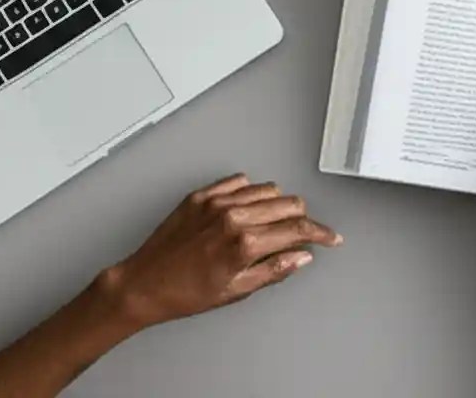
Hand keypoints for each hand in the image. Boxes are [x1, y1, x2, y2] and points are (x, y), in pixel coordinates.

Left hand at [100, 174, 342, 329]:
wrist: (145, 283)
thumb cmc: (186, 293)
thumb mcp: (237, 290)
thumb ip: (275, 270)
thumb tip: (302, 257)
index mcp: (245, 243)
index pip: (298, 230)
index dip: (321, 234)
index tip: (331, 238)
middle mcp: (233, 216)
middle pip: (288, 204)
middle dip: (302, 219)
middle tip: (302, 234)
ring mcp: (216, 202)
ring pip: (267, 190)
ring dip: (278, 205)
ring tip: (273, 224)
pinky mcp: (201, 195)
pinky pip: (238, 182)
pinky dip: (251, 193)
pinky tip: (248, 209)